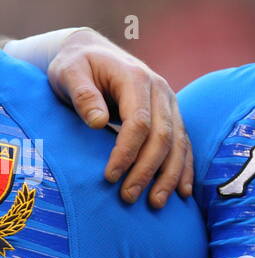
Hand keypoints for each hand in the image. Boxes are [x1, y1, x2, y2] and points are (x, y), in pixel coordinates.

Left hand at [46, 29, 192, 205]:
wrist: (95, 54)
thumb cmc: (77, 66)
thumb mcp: (68, 72)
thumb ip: (82, 93)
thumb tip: (98, 122)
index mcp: (136, 78)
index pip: (139, 121)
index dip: (127, 152)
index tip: (109, 176)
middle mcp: (161, 90)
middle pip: (162, 137)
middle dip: (147, 170)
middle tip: (128, 197)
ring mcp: (170, 103)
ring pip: (178, 144)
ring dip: (169, 176)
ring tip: (156, 203)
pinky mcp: (173, 116)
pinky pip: (184, 145)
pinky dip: (184, 169)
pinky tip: (182, 192)